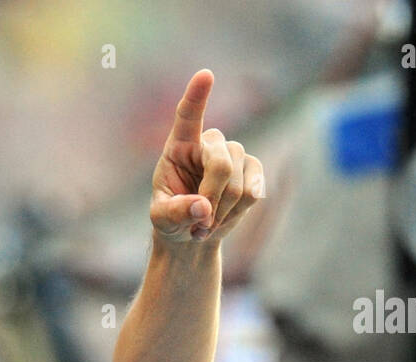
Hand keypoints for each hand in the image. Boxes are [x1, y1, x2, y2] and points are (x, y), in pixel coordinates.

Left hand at [149, 69, 264, 243]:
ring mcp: (234, 154)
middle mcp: (208, 143)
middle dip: (212, 198)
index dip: (197, 96)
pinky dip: (237, 212)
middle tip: (199, 224)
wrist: (192, 232)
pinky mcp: (252, 170)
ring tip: (206, 223)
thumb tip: (203, 207)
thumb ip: (176, 212)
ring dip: (222, 211)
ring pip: (239, 183)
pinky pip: (253, 191)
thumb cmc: (171, 219)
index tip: (205, 75)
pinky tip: (224, 217)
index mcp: (180, 145)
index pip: (188, 116)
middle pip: (221, 164)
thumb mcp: (162, 219)